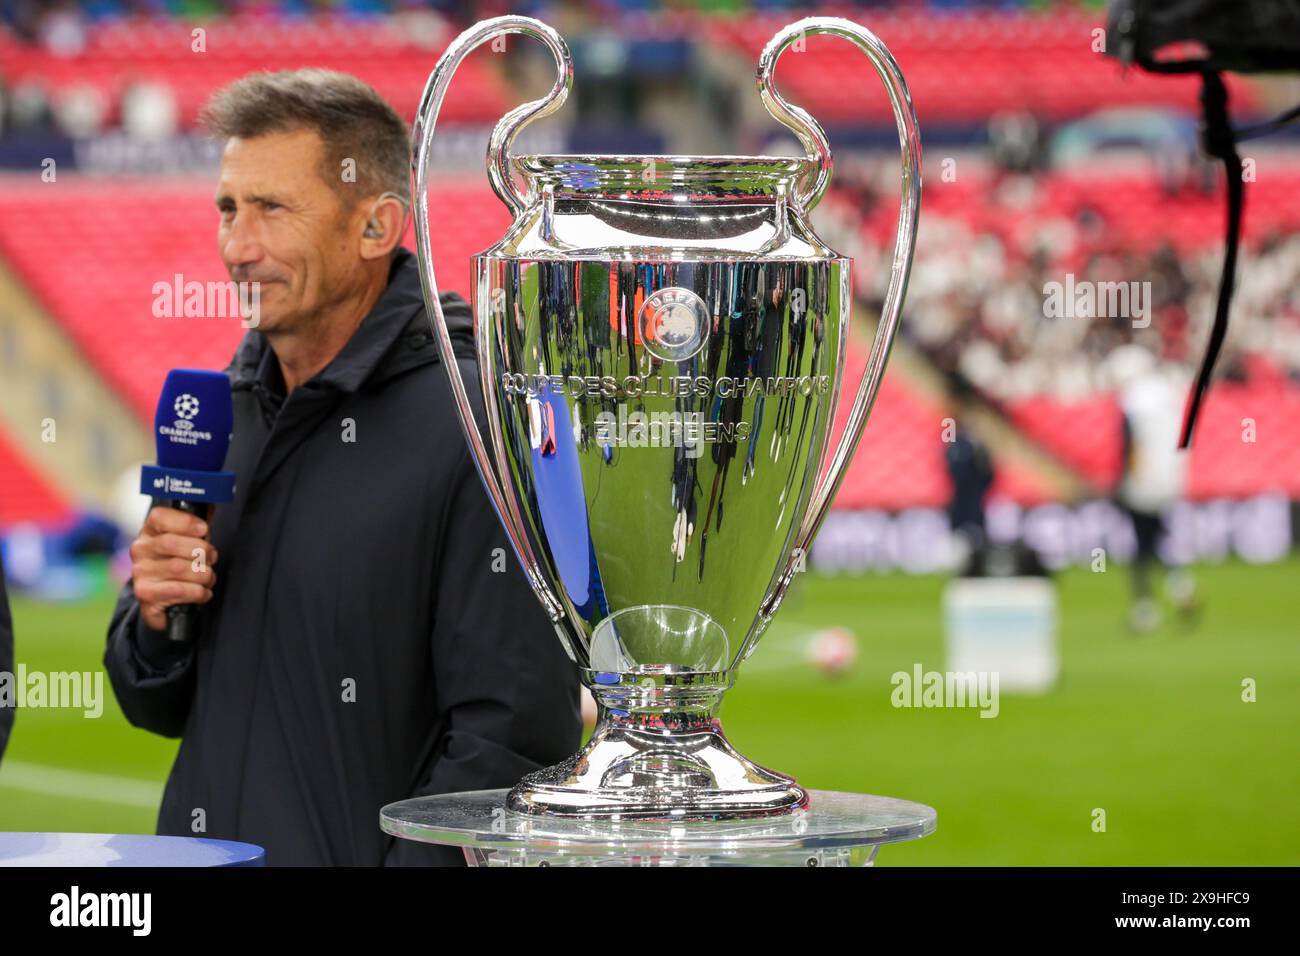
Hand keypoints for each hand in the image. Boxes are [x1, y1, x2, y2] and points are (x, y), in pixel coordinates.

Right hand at [129, 506, 217, 631]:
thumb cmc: (181, 563)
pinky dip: (198, 592)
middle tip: (211, 558)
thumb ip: (199, 525)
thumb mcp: (190, 541)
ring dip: (203, 574)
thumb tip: (212, 504)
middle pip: (172, 543)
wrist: (164, 599)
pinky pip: (179, 590)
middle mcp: (140, 549)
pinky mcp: (145, 594)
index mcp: (150, 531)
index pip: (159, 517)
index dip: (184, 521)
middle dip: (201, 551)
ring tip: (208, 577)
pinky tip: (202, 592)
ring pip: (179, 568)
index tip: (204, 529)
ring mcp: (140, 572)